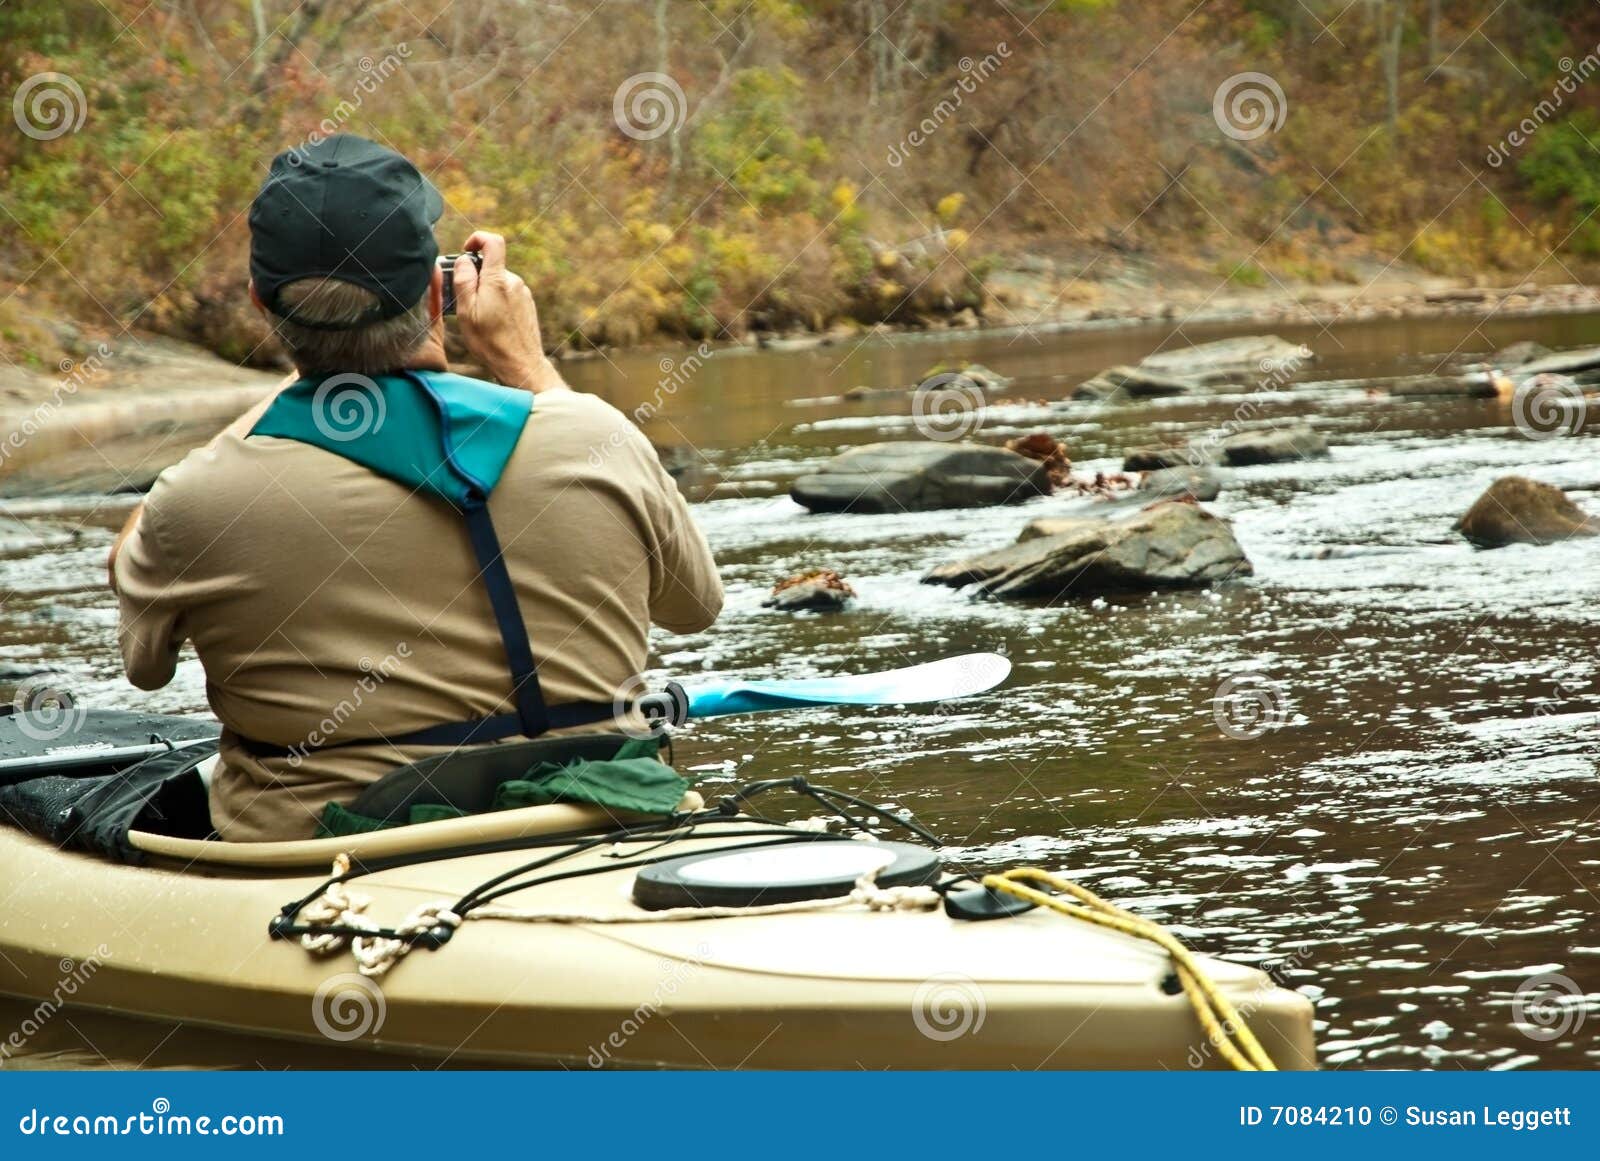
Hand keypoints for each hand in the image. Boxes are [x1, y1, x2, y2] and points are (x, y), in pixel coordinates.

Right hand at [452, 231, 560, 392]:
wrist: (521, 365)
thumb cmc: (491, 342)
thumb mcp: (467, 311)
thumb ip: (464, 281)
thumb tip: (464, 259)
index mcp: (498, 280)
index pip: (493, 242)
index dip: (477, 239)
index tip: (465, 252)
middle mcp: (514, 282)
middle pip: (491, 267)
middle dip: (474, 277)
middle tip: (462, 300)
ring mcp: (523, 294)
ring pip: (497, 283)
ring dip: (485, 293)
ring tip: (478, 318)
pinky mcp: (527, 305)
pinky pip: (507, 295)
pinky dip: (496, 303)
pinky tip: (492, 324)